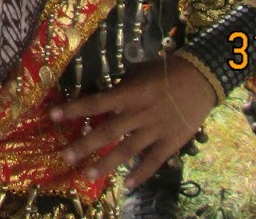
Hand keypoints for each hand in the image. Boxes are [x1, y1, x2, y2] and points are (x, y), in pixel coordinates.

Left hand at [50, 56, 219, 189]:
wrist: (202, 78)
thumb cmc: (167, 70)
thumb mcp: (140, 72)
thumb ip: (122, 86)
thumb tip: (103, 98)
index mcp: (131, 93)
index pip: (97, 102)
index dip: (75, 109)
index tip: (53, 115)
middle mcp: (140, 113)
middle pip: (108, 131)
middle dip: (85, 145)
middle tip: (66, 156)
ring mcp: (156, 130)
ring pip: (127, 150)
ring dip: (106, 164)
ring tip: (87, 174)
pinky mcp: (171, 142)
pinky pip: (153, 162)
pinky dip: (141, 175)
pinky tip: (127, 185)